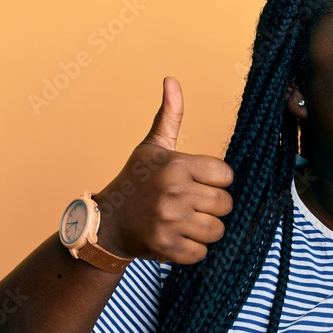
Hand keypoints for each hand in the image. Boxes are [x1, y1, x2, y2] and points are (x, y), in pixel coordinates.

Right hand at [94, 77, 233, 263]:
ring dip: (206, 229)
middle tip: (193, 205)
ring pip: (218, 230)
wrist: (106, 223)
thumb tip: (171, 80)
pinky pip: (202, 252)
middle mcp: (174, 192)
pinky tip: (178, 238)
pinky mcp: (166, 247)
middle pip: (226, 204)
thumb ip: (169, 116)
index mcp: (176, 165)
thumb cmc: (135, 181)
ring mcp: (170, 221)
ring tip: (187, 222)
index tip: (199, 183)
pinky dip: (194, 249)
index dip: (216, 181)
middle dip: (213, 207)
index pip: (226, 175)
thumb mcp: (151, 147)